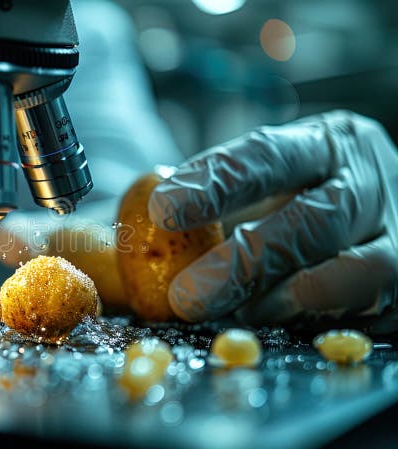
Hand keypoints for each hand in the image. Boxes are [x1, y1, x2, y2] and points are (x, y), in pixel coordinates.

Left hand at [148, 110, 397, 327]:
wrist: (381, 208)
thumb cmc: (301, 194)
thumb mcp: (265, 180)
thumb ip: (206, 202)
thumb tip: (116, 234)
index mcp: (324, 143)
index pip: (268, 155)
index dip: (216, 182)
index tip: (162, 208)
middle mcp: (366, 182)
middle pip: (313, 219)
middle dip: (244, 260)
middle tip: (187, 296)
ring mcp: (394, 234)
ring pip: (352, 271)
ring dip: (284, 297)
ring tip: (237, 311)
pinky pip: (365, 310)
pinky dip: (315, 319)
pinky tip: (275, 319)